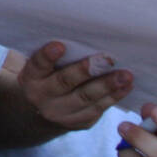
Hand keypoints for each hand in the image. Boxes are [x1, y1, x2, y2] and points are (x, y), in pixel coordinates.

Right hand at [17, 41, 133, 130]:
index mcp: (30, 78)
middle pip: (65, 83)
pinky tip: (126, 87)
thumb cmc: (43, 77)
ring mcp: (60, 113)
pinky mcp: (77, 123)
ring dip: (108, 86)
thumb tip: (81, 34)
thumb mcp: (38, 68)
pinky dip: (113, 97)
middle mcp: (42, 97)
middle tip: (108, 59)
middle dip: (87, 71)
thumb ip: (52, 57)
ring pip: (86, 98)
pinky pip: (97, 109)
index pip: (37, 65)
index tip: (59, 45)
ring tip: (126, 75)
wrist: (37, 114)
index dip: (47, 56)